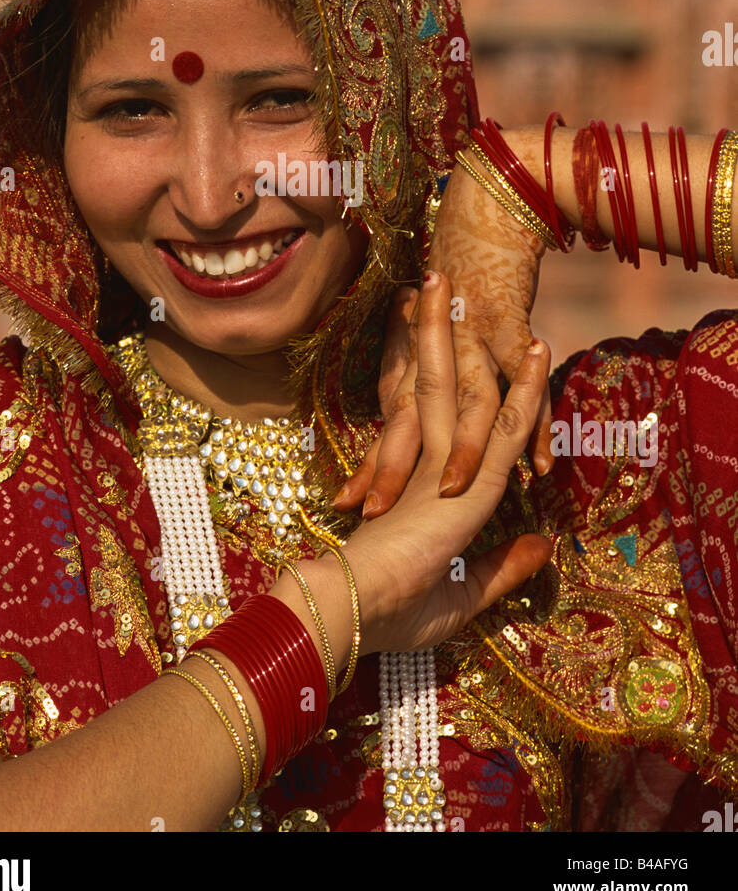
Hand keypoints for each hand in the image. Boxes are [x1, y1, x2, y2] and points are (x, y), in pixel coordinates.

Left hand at [334, 163, 553, 517]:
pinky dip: (533, 420)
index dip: (368, 458)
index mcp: (417, 351)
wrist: (488, 200)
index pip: (386, 418)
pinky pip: (521, 377)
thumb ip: (434, 363)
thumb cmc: (465, 259)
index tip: (342, 500)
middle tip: (365, 513)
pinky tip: (540, 464)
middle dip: (389, 467)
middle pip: (408, 416)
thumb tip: (433, 405)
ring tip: (450, 494)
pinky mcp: (505, 318)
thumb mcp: (441, 320)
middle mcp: (436, 347)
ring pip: (461, 402)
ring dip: (457, 448)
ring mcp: (469, 333)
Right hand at [337, 270, 551, 654]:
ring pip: (457, 382)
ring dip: (455, 329)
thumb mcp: (463, 594)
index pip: (433, 415)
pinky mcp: (463, 477)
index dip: (430, 369)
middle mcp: (429, 461)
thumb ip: (502, 567)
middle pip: (434, 381)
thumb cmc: (390, 616)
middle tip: (426, 278)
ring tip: (449, 275)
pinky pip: (503, 423)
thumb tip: (542, 547)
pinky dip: (524, 385)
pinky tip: (536, 348)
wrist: (348, 615)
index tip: (429, 329)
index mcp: (422, 482)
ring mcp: (443, 463)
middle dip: (425, 329)